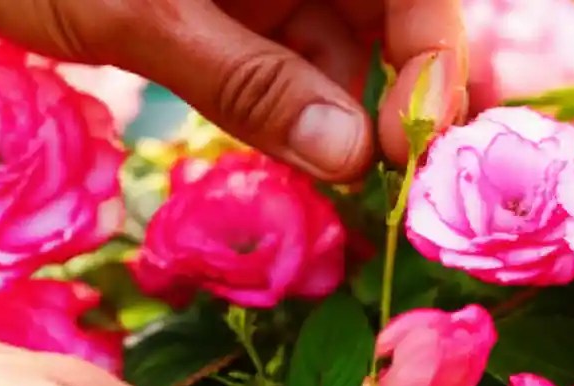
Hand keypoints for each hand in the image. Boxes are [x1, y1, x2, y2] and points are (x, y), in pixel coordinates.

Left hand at [0, 0, 467, 179]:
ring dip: (345, 115)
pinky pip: (287, 64)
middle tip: (394, 178)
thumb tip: (352, 160)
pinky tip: (300, 156)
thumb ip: (250, 82)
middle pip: (388, 14)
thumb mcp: (140, 13)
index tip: (414, 142)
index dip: (433, 54)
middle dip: (397, 91)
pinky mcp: (231, 11)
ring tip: (341, 179)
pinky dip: (294, 113)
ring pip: (340, 46)